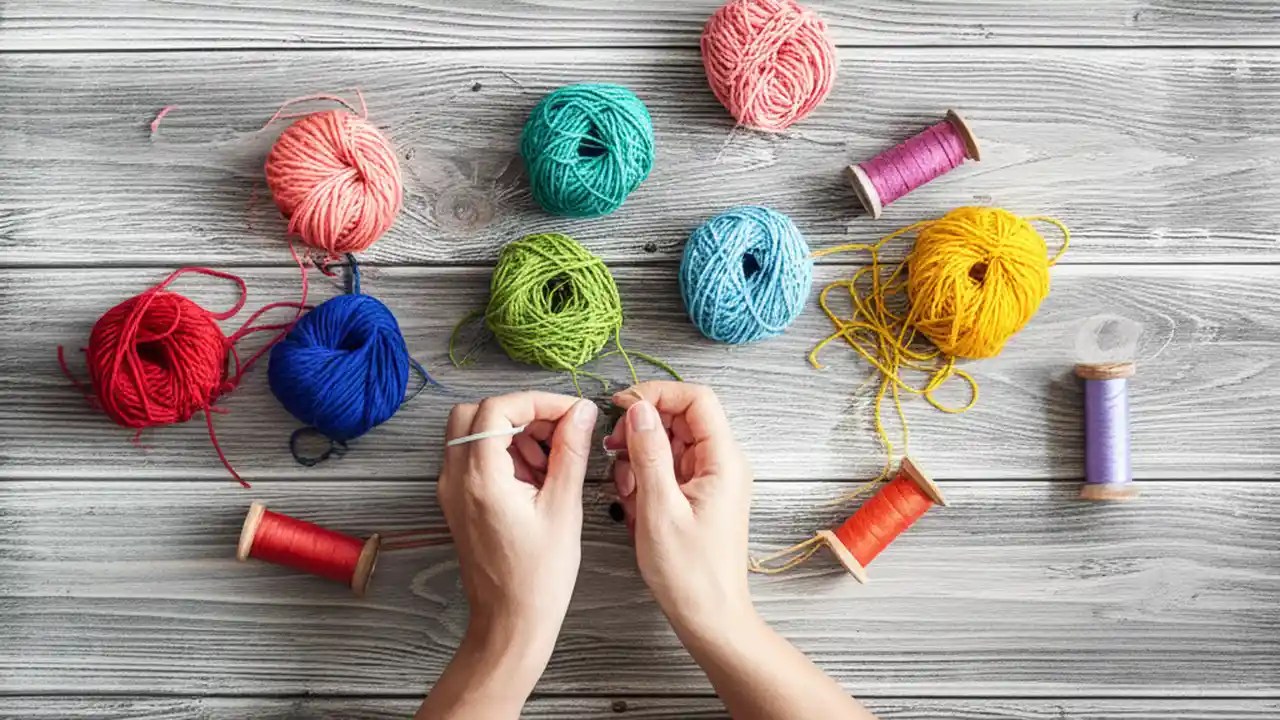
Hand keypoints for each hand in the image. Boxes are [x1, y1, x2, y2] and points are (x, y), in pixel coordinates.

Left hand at [438, 392, 597, 675]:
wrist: (510, 623)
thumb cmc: (538, 577)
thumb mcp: (563, 508)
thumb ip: (571, 452)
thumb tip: (581, 412)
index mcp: (481, 479)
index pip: (498, 409)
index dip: (537, 401)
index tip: (570, 412)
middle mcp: (455, 479)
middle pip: (476, 413)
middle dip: (520, 412)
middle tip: (557, 430)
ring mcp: (451, 491)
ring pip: (472, 432)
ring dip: (512, 432)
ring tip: (551, 460)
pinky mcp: (457, 502)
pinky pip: (473, 457)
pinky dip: (503, 453)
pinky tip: (536, 477)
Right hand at [605, 382, 755, 637]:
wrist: (710, 617)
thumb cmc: (690, 574)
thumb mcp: (659, 509)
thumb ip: (649, 453)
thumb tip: (638, 409)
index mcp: (723, 461)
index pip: (697, 399)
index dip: (658, 393)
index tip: (623, 405)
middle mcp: (722, 464)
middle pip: (680, 418)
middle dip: (642, 428)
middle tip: (615, 449)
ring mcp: (710, 480)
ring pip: (670, 443)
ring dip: (640, 456)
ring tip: (626, 488)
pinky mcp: (698, 496)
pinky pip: (668, 468)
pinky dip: (645, 478)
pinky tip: (634, 503)